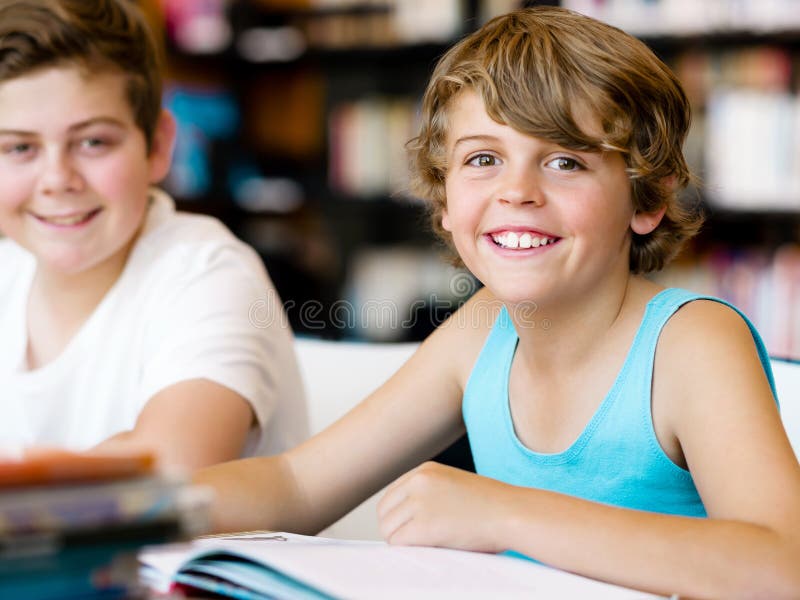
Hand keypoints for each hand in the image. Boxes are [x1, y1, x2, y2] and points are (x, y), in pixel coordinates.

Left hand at [377, 461, 516, 552]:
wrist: (512, 513)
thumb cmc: (492, 506)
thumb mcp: (455, 486)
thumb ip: (430, 494)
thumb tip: (406, 519)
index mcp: (426, 470)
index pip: (391, 495)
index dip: (397, 516)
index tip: (406, 528)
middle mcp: (419, 481)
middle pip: (384, 512)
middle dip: (395, 529)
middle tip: (413, 542)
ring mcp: (420, 502)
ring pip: (388, 529)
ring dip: (402, 541)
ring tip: (424, 546)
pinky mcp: (424, 525)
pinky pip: (398, 543)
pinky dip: (408, 551)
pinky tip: (426, 550)